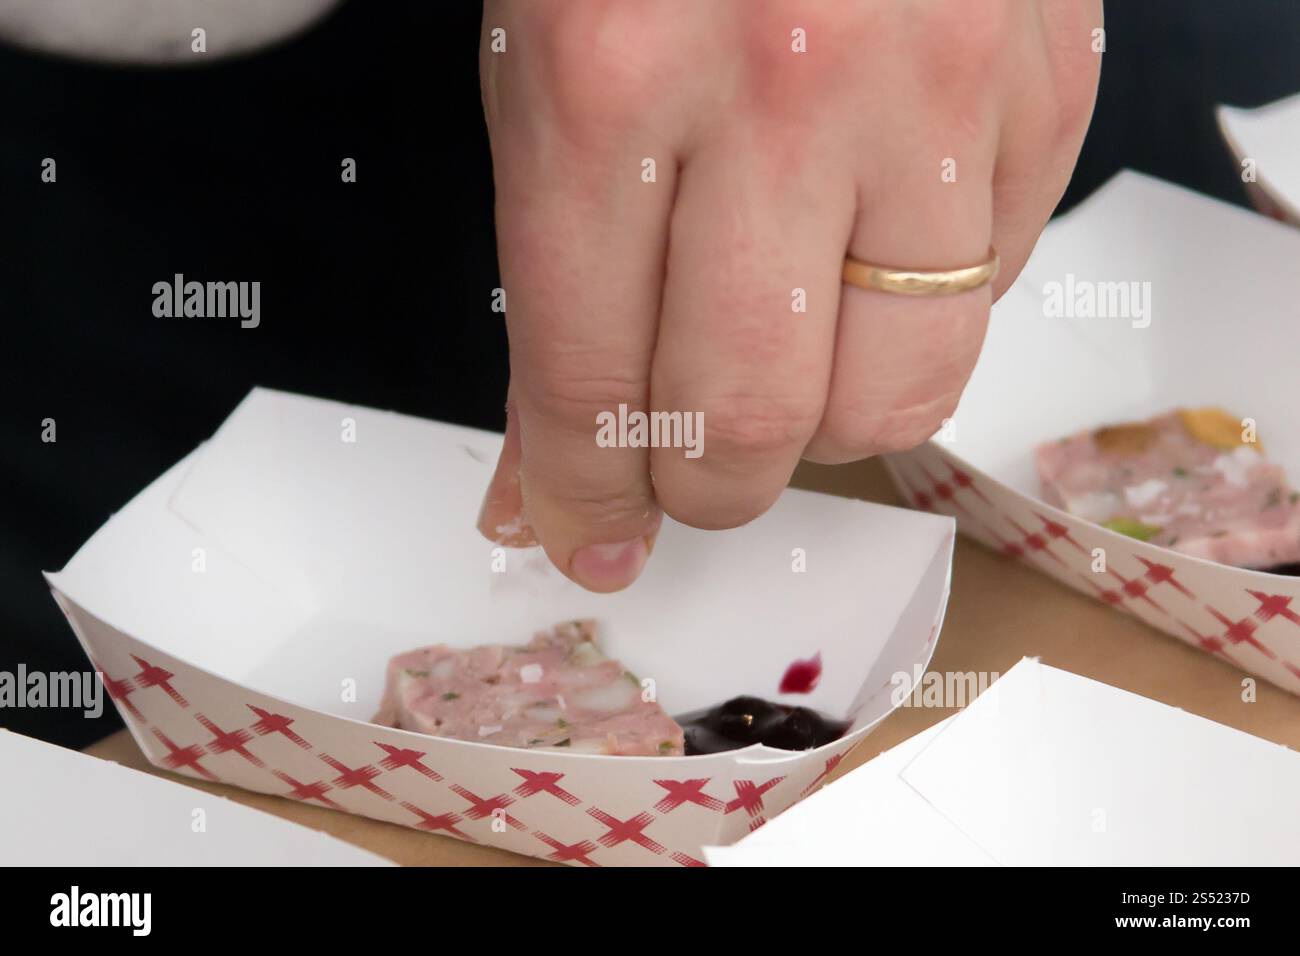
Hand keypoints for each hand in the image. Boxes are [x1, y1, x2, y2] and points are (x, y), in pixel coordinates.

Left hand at [477, 0, 1100, 590]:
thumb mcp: (548, 74)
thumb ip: (554, 287)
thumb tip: (548, 477)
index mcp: (609, 80)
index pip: (593, 378)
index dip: (582, 492)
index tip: (582, 534)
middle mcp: (784, 94)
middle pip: (753, 419)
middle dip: (703, 491)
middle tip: (683, 482)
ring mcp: (935, 95)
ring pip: (895, 394)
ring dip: (821, 433)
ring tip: (781, 389)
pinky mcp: (1040, 97)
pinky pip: (985, 297)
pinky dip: (913, 322)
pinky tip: (867, 265)